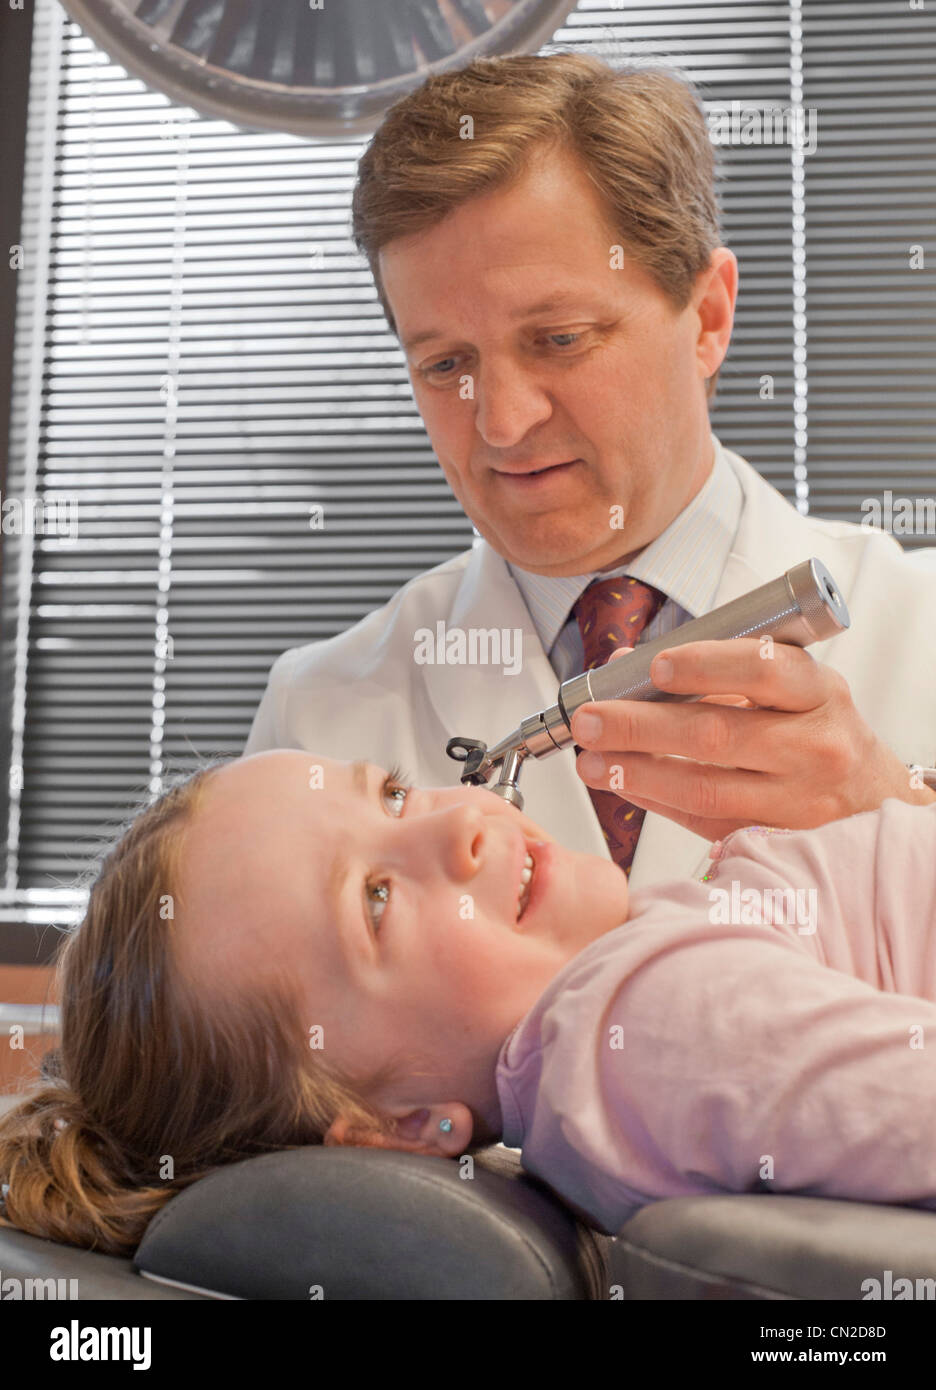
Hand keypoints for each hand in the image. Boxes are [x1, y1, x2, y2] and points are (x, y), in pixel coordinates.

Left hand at [570, 638, 935, 841]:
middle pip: (717, 735)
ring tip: (590, 759)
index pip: (763, 670)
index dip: (703, 666)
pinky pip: (702, 822)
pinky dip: (655, 801)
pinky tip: (621, 784)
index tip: (654, 666)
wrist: (873, 804)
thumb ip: (715, 670)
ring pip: (703, 789)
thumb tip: (626, 664)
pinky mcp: (774, 843)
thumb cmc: (819, 732)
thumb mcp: (790, 687)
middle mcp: (816, 748)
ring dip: (635, 772)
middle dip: (640, 726)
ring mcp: (797, 803)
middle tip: (589, 719)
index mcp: (820, 694)